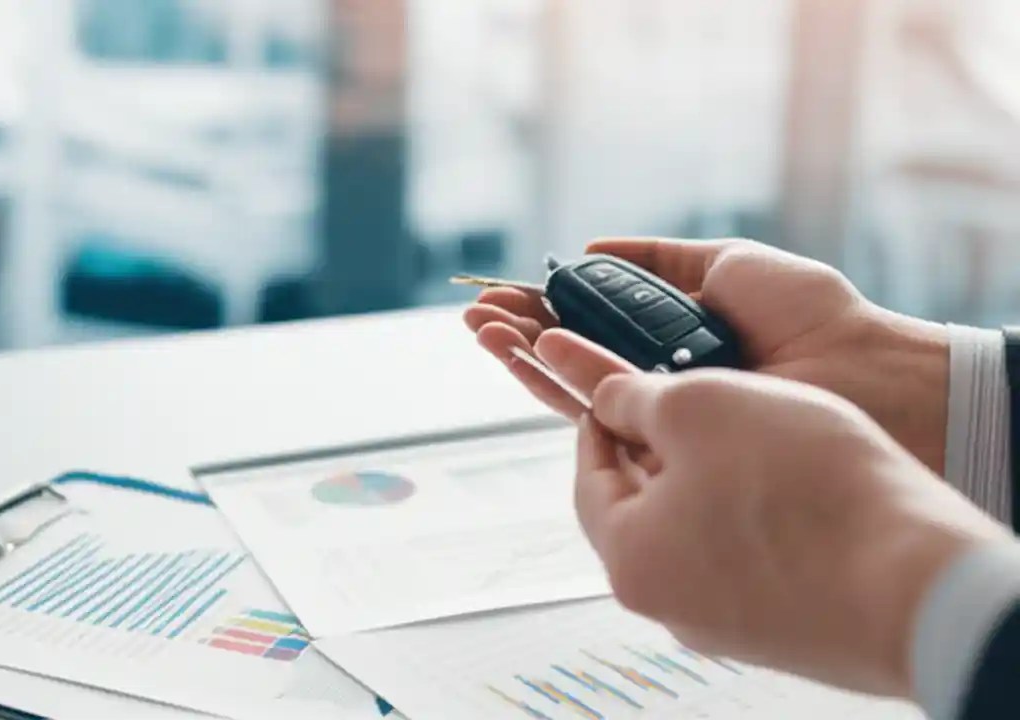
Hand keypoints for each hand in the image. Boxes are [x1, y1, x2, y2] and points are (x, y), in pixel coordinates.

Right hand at [463, 238, 950, 472]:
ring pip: (571, 386)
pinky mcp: (664, 441)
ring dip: (518, 356)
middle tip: (472, 314)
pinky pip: (593, 412)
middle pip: (572, 356)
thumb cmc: (812, 317)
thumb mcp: (730, 265)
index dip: (545, 306)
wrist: (858, 371)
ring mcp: (660, 411)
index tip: (501, 290)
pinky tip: (517, 351)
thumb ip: (660, 262)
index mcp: (674, 336)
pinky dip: (550, 383)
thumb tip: (592, 247)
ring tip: (477, 329)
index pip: (593, 322)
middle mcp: (660, 378)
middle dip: (520, 332)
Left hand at [575, 368, 1007, 697]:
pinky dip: (756, 517)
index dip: (599, 422)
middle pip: (641, 509)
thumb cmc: (804, 488)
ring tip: (745, 433)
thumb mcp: (700, 405)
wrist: (920, 583)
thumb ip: (636, 397)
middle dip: (658, 451)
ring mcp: (729, 624)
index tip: (612, 387)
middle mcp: (668, 606)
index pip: (589, 479)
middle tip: (682, 404)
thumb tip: (608, 398)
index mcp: (629, 558)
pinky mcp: (784, 630)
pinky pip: (750, 560)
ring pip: (697, 533)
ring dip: (710, 481)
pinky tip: (791, 482)